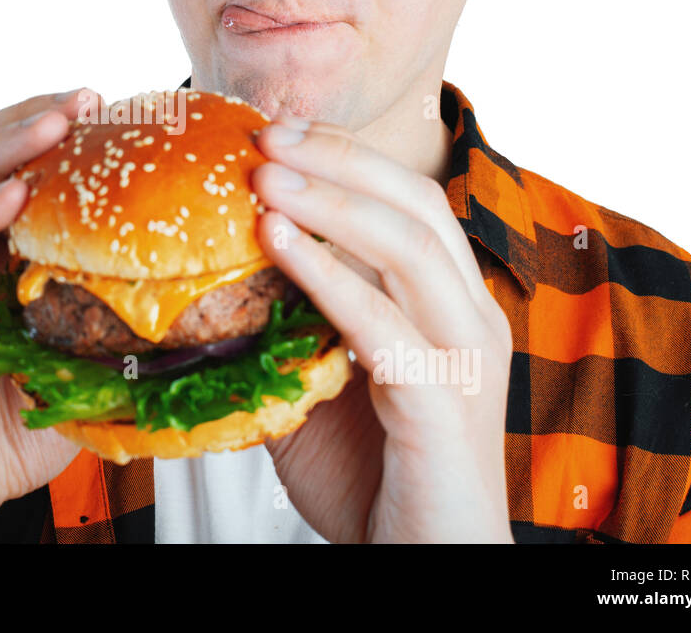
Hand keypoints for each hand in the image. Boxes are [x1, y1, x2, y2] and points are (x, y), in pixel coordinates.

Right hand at [0, 88, 99, 542]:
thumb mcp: (71, 374)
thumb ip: (107, 335)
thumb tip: (187, 313)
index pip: (6, 171)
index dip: (48, 134)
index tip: (109, 109)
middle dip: (30, 119)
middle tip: (88, 96)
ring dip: (5, 148)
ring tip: (56, 120)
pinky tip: (13, 196)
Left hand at [251, 113, 513, 542]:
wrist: (422, 561)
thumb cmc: (375, 475)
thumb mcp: (321, 380)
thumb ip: (294, 324)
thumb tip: (222, 272)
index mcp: (448, 301)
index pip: (407, 201)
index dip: (345, 157)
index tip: (277, 130)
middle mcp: (468, 316)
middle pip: (414, 204)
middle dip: (338, 158)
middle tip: (265, 135)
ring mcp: (464, 357)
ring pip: (408, 246)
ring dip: (329, 201)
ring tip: (263, 176)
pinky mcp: (444, 403)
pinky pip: (385, 324)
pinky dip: (328, 275)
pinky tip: (276, 245)